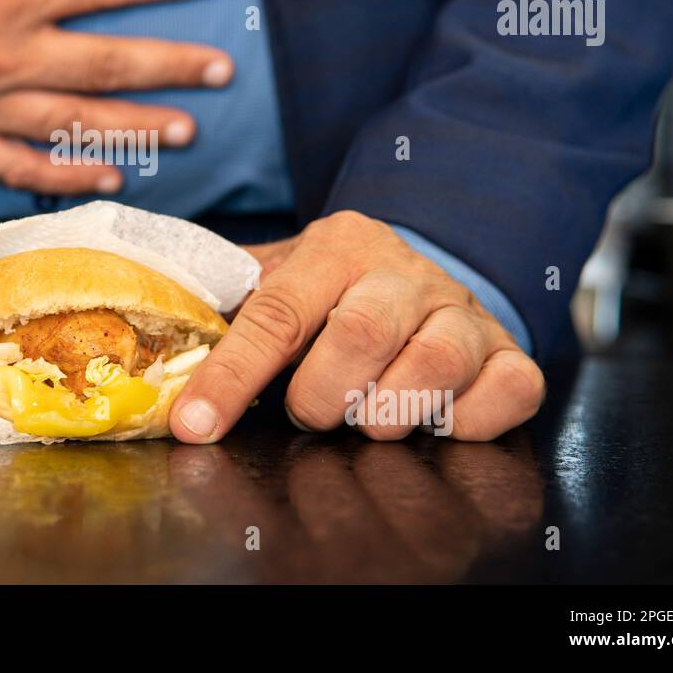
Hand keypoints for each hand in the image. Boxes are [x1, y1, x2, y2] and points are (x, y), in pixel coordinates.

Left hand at [171, 211, 545, 442]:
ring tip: (365, 417)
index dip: (232, 376)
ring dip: (387, 411)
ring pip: (435, 362)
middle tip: (310, 411)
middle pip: (363, 332)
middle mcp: (405, 271)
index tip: (197, 426)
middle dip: (322, 394)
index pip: (277, 313)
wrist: (416, 277)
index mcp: (337, 246)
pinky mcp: (510, 351)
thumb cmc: (330, 294)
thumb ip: (228, 308)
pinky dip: (466, 421)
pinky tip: (432, 421)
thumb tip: (162, 358)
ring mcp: (463, 310)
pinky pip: (508, 390)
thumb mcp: (276, 282)